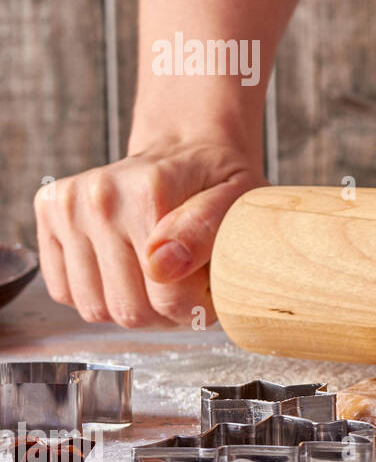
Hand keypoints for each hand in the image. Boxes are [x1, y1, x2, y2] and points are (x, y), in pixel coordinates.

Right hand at [33, 138, 265, 327]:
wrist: (186, 147)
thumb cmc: (219, 181)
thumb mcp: (241, 200)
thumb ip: (208, 230)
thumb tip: (161, 266)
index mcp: (151, 192)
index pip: (168, 297)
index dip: (196, 308)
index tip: (209, 290)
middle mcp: (100, 196)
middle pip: (128, 310)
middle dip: (165, 314)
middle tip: (186, 289)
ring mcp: (68, 204)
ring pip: (94, 308)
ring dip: (131, 307)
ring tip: (158, 280)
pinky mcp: (48, 211)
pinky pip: (65, 292)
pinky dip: (98, 293)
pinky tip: (125, 269)